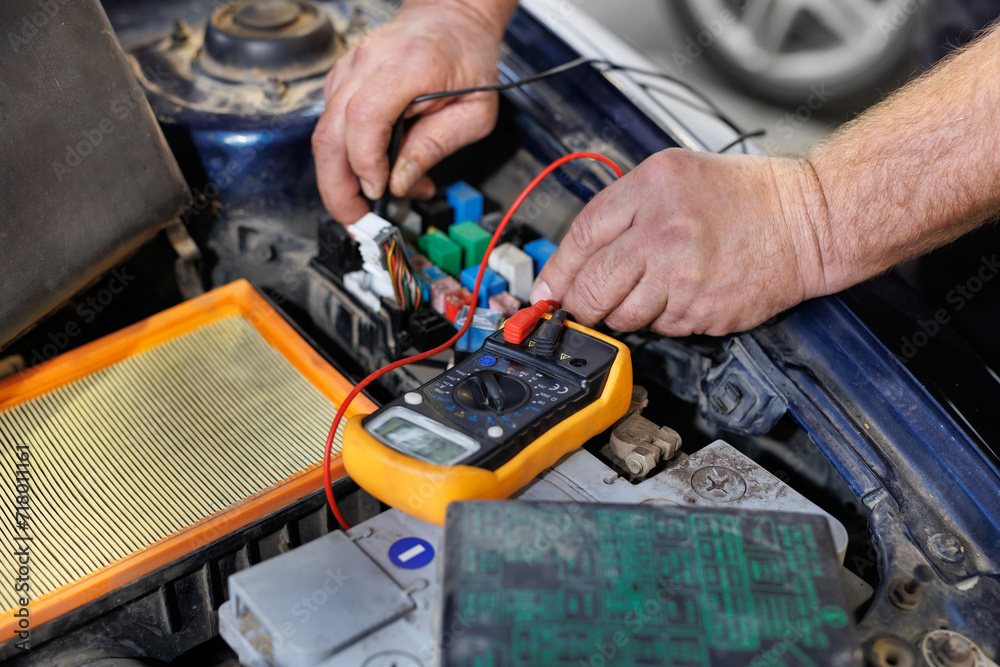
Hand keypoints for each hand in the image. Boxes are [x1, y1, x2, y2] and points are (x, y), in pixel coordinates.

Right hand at [312, 0, 509, 222]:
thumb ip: (435, 147)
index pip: (363, 118)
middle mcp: (368, 63)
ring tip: (368, 200)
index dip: (364, 162)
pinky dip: (345, 157)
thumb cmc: (467, 60)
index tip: (378, 190)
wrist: (452, 20)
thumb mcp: (473, 112)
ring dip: (339, 176)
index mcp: (406, 67)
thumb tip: (401, 183)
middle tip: (355, 218)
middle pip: (329, 132)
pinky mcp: (342, 81)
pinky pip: (330, 125)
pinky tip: (372, 171)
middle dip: (336, 185)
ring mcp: (349, 69)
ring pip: (323, 133)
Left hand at [529, 149, 833, 335]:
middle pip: (592, 286)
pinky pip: (662, 327)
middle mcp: (662, 232)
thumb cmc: (746, 196)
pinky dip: (664, 319)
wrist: (810, 221)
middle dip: (580, 305)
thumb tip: (579, 256)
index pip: (581, 236)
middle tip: (583, 308)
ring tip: (653, 290)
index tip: (549, 291)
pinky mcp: (702, 309)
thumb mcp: (676, 174)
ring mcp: (683, 275)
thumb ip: (626, 208)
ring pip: (624, 316)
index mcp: (650, 189)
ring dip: (626, 313)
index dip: (558, 271)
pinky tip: (685, 294)